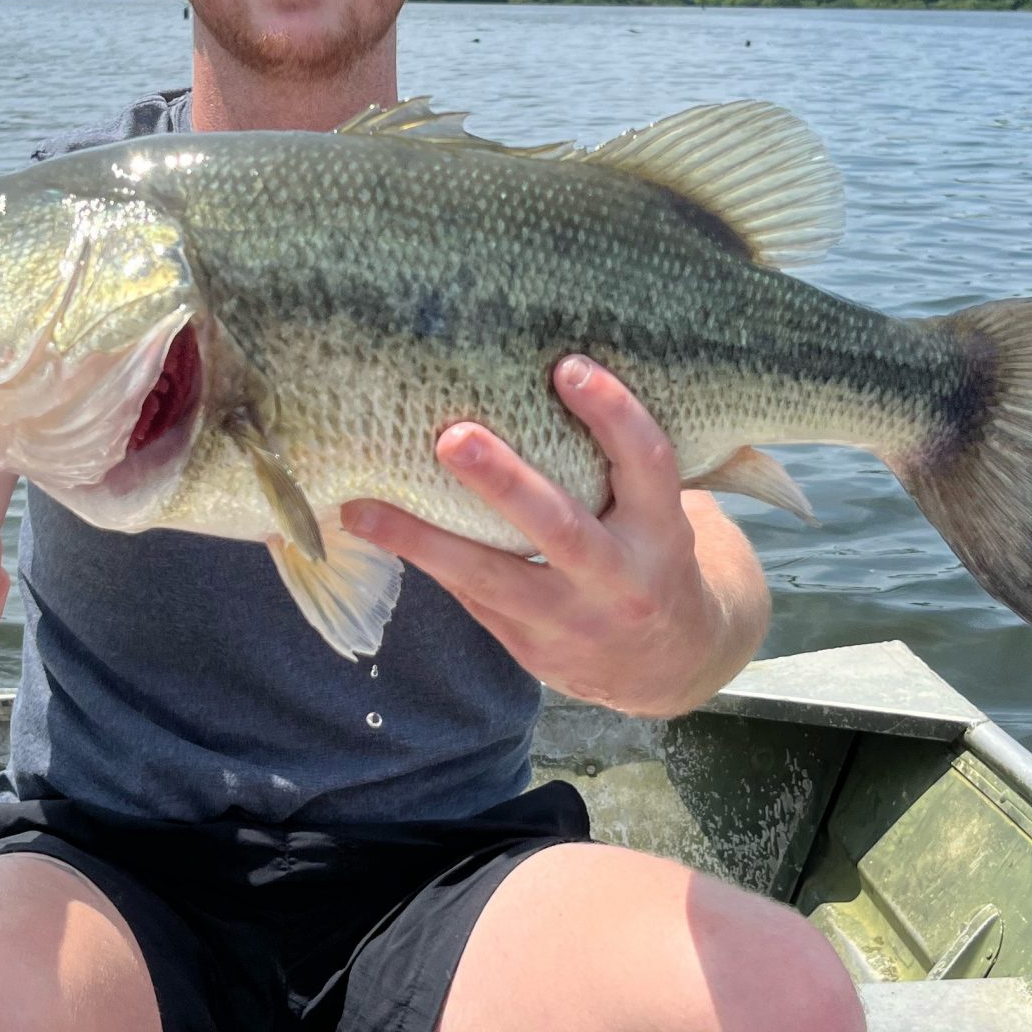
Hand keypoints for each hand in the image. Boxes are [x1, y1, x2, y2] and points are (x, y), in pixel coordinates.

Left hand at [341, 357, 768, 717]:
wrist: (669, 665)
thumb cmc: (649, 555)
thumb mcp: (655, 512)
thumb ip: (614, 462)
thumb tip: (538, 371)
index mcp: (662, 530)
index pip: (647, 462)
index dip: (613, 413)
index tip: (567, 366)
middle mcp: (621, 579)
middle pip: (561, 528)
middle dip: (505, 483)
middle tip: (452, 436)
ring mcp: (572, 620)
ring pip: (492, 579)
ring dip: (423, 541)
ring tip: (362, 509)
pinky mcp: (529, 645)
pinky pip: (470, 597)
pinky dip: (424, 560)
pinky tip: (373, 532)